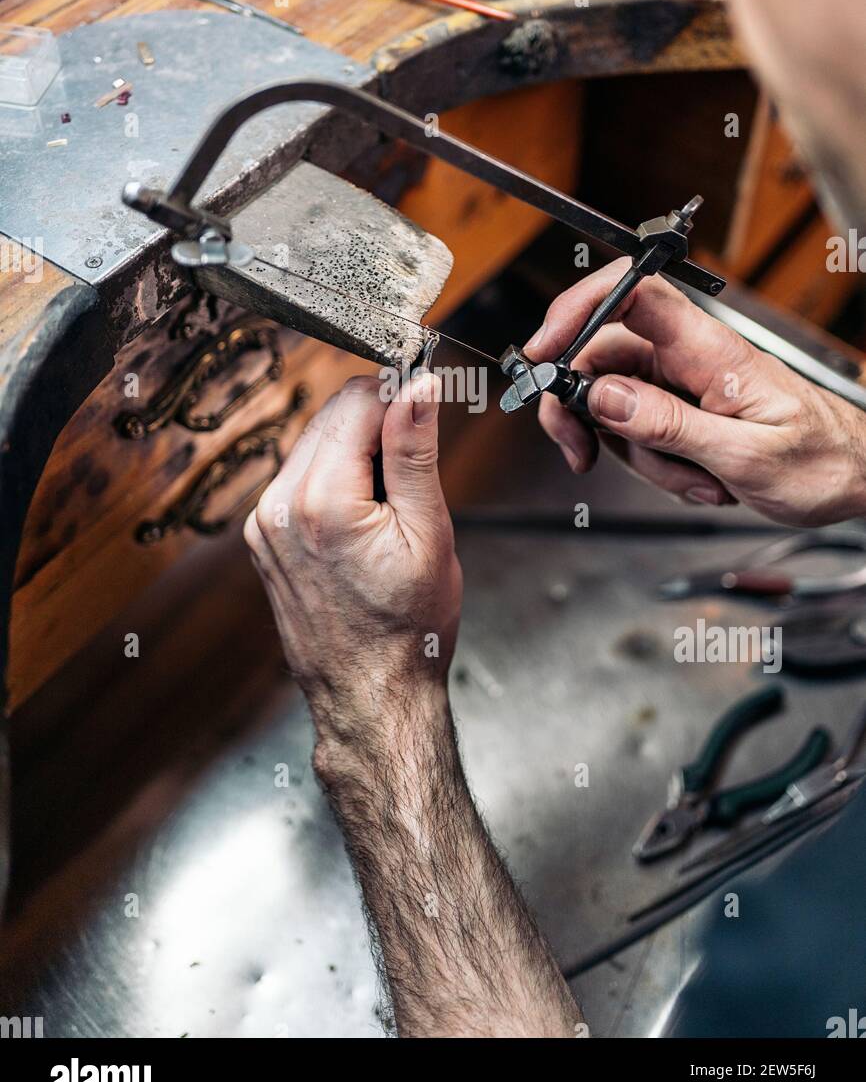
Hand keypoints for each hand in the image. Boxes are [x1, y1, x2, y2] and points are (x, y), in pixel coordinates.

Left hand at [244, 373, 461, 741]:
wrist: (370, 694)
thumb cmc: (406, 629)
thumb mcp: (428, 532)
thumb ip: (415, 450)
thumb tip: (417, 387)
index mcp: (322, 500)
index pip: (356, 400)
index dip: (399, 393)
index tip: (428, 401)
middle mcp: (279, 506)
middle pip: (331, 416)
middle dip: (378, 421)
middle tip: (418, 459)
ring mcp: (264, 523)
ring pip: (315, 443)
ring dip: (357, 449)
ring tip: (392, 501)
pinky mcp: (263, 536)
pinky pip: (301, 477)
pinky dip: (335, 477)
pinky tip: (365, 516)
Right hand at [525, 259, 865, 526]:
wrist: (857, 479)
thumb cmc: (822, 460)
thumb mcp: (745, 455)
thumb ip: (668, 424)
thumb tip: (602, 396)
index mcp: (708, 350)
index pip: (631, 293)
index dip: (578, 309)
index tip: (544, 351)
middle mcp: (689, 357)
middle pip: (601, 355)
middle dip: (581, 408)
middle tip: (578, 449)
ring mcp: (682, 383)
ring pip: (614, 402)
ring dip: (632, 451)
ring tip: (689, 478)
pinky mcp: (682, 409)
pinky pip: (637, 428)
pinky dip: (650, 461)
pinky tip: (694, 478)